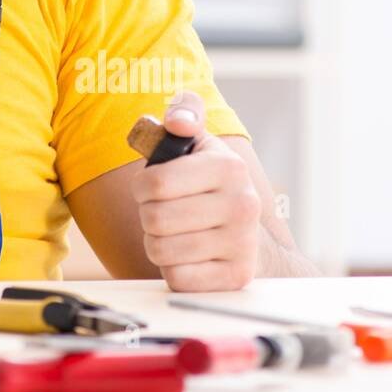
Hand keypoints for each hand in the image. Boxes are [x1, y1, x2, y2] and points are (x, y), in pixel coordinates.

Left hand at [130, 91, 261, 290]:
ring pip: (161, 250)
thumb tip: (176, 121)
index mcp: (229, 167)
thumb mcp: (198, 141)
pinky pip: (177, 278)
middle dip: (147, 215)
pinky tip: (185, 256)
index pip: (155, 183)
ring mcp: (243, 244)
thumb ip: (184, 113)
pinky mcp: (236, 278)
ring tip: (171, 233)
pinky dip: (171, 269)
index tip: (150, 187)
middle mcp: (242, 204)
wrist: (250, 234)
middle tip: (161, 212)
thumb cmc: (209, 182)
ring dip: (156, 243)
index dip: (141, 187)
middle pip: (154, 219)